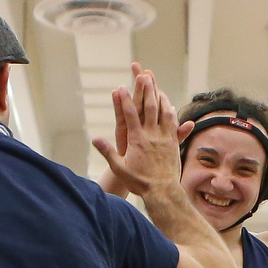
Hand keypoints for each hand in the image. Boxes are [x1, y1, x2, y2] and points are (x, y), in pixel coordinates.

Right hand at [92, 67, 190, 198]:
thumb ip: (107, 152)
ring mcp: (164, 137)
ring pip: (163, 111)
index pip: (129, 114)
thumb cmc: (139, 182)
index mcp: (137, 140)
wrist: (162, 191)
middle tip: (144, 75)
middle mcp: (151, 135)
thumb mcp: (120, 168)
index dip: (124, 99)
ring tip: (157, 86)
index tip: (121, 87)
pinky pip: (172, 122)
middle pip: (149, 107)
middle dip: (146, 90)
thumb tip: (94, 139)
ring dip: (160, 97)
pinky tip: (169, 105)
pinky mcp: (173, 142)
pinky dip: (170, 111)